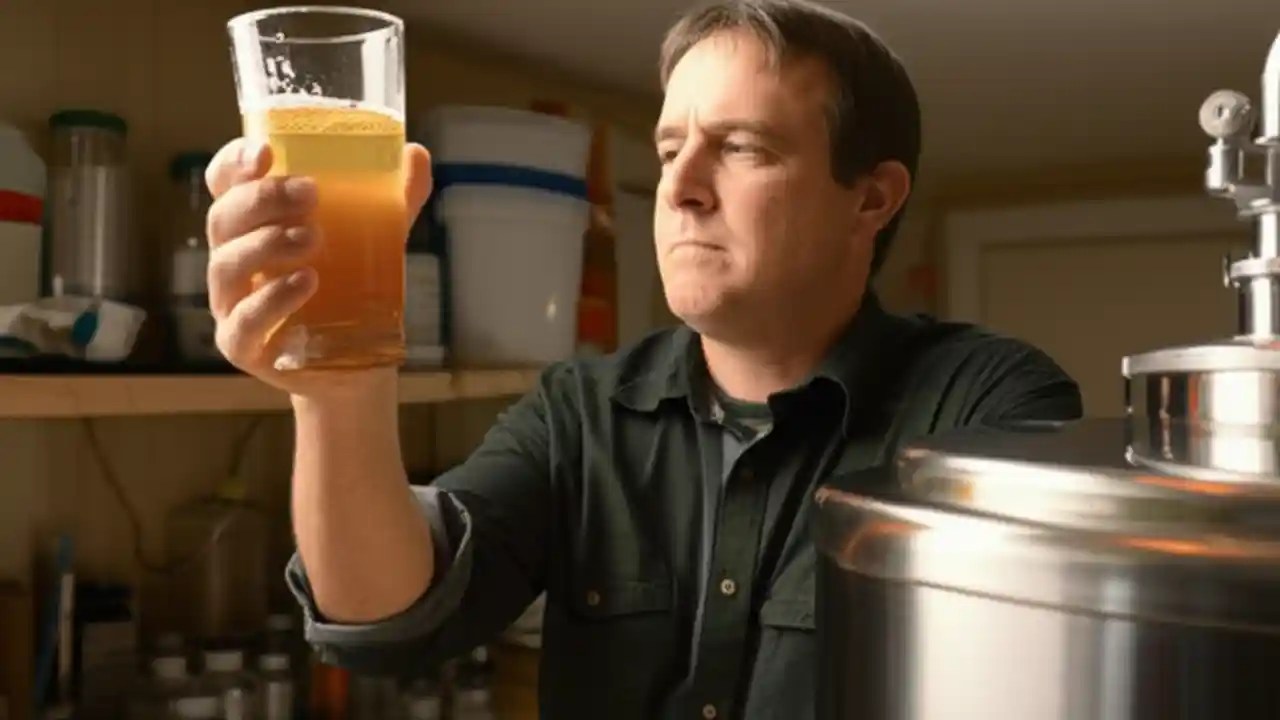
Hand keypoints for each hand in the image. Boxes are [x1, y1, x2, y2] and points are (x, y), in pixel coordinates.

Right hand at [203, 137, 432, 395]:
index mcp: (253, 225)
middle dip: (262, 198)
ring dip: (266, 244)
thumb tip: (415, 154)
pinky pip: (243, 321)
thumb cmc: (353, 289)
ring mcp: (231, 305)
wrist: (357, 365)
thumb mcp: (377, 239)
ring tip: (312, 237)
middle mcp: (233, 259)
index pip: (225, 183)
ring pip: (228, 264)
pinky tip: (306, 283)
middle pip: (224, 218)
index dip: (234, 162)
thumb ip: (394, 199)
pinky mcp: (242, 347)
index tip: (265, 152)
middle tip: (309, 192)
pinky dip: (271, 300)